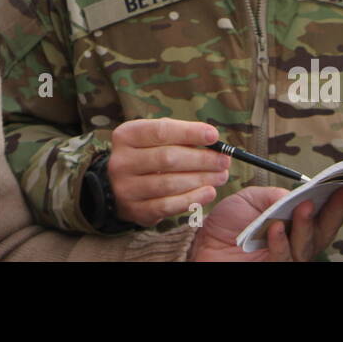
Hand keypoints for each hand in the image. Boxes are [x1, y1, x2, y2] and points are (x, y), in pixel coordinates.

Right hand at [108, 118, 229, 226]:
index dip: (190, 132)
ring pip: (169, 183)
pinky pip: (167, 206)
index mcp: (126, 135)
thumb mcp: (153, 138)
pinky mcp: (135, 210)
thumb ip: (178, 135)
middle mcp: (121, 161)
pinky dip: (192, 199)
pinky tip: (209, 192)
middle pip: (168, 158)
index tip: (214, 135)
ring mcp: (126, 188)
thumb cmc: (145, 155)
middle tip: (224, 160)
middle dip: (201, 159)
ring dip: (201, 179)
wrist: (118, 186)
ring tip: (221, 176)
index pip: (161, 131)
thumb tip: (211, 140)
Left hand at [191, 185, 342, 261]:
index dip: (342, 203)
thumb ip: (277, 196)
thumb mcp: (253, 199)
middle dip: (337, 209)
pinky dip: (280, 242)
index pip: (324, 214)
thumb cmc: (229, 223)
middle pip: (324, 229)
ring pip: (306, 244)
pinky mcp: (272, 267)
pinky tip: (277, 228)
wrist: (203, 244)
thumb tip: (298, 195)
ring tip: (305, 204)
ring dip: (307, 223)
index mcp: (296, 224)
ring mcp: (287, 257)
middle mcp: (297, 242)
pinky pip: (281, 257)